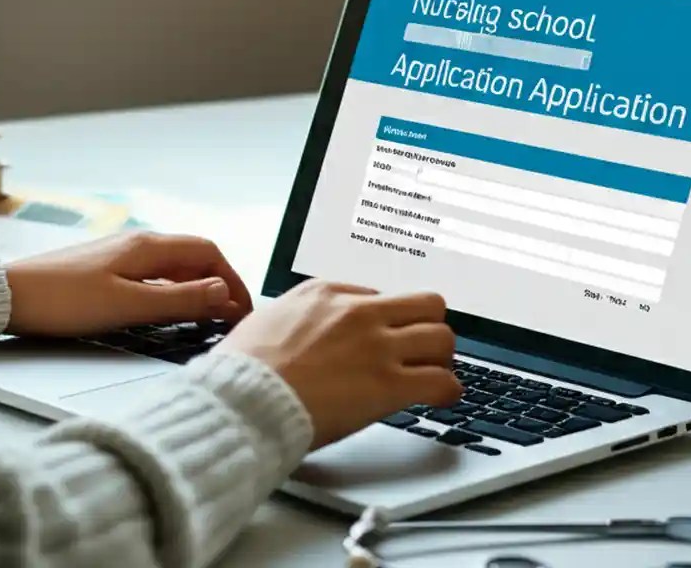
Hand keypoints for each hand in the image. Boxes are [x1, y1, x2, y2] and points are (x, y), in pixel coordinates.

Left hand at [5, 231, 252, 336]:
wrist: (4, 295)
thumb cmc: (60, 300)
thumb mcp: (127, 305)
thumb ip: (178, 300)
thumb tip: (223, 294)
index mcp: (147, 247)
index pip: (208, 253)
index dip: (232, 280)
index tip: (243, 311)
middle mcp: (137, 244)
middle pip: (193, 258)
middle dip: (217, 286)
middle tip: (229, 320)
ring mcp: (119, 256)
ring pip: (172, 268)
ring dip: (194, 291)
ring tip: (204, 321)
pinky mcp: (104, 270)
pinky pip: (151, 277)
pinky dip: (170, 293)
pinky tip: (165, 314)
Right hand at [215, 279, 459, 448]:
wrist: (244, 398)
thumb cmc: (243, 368)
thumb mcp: (267, 319)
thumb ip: (296, 319)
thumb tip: (300, 330)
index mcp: (327, 292)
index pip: (379, 296)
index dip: (386, 321)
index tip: (386, 336)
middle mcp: (359, 313)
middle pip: (425, 304)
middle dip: (427, 327)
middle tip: (420, 349)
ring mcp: (377, 347)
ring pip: (442, 337)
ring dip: (440, 358)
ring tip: (431, 374)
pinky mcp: (388, 384)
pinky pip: (441, 381)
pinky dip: (447, 390)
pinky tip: (441, 398)